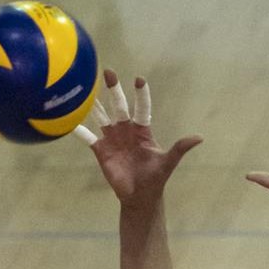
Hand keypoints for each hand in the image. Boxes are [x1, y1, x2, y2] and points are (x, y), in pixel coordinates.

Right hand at [78, 70, 202, 208]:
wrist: (139, 196)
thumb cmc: (155, 178)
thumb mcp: (168, 162)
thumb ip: (179, 148)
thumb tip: (199, 138)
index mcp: (142, 130)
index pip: (142, 109)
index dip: (141, 95)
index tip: (139, 79)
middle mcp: (126, 130)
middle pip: (118, 106)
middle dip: (113, 90)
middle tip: (108, 71)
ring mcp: (112, 139)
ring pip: (101, 117)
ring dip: (94, 104)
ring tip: (84, 88)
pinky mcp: (101, 150)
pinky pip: (88, 138)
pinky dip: (80, 130)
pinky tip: (70, 121)